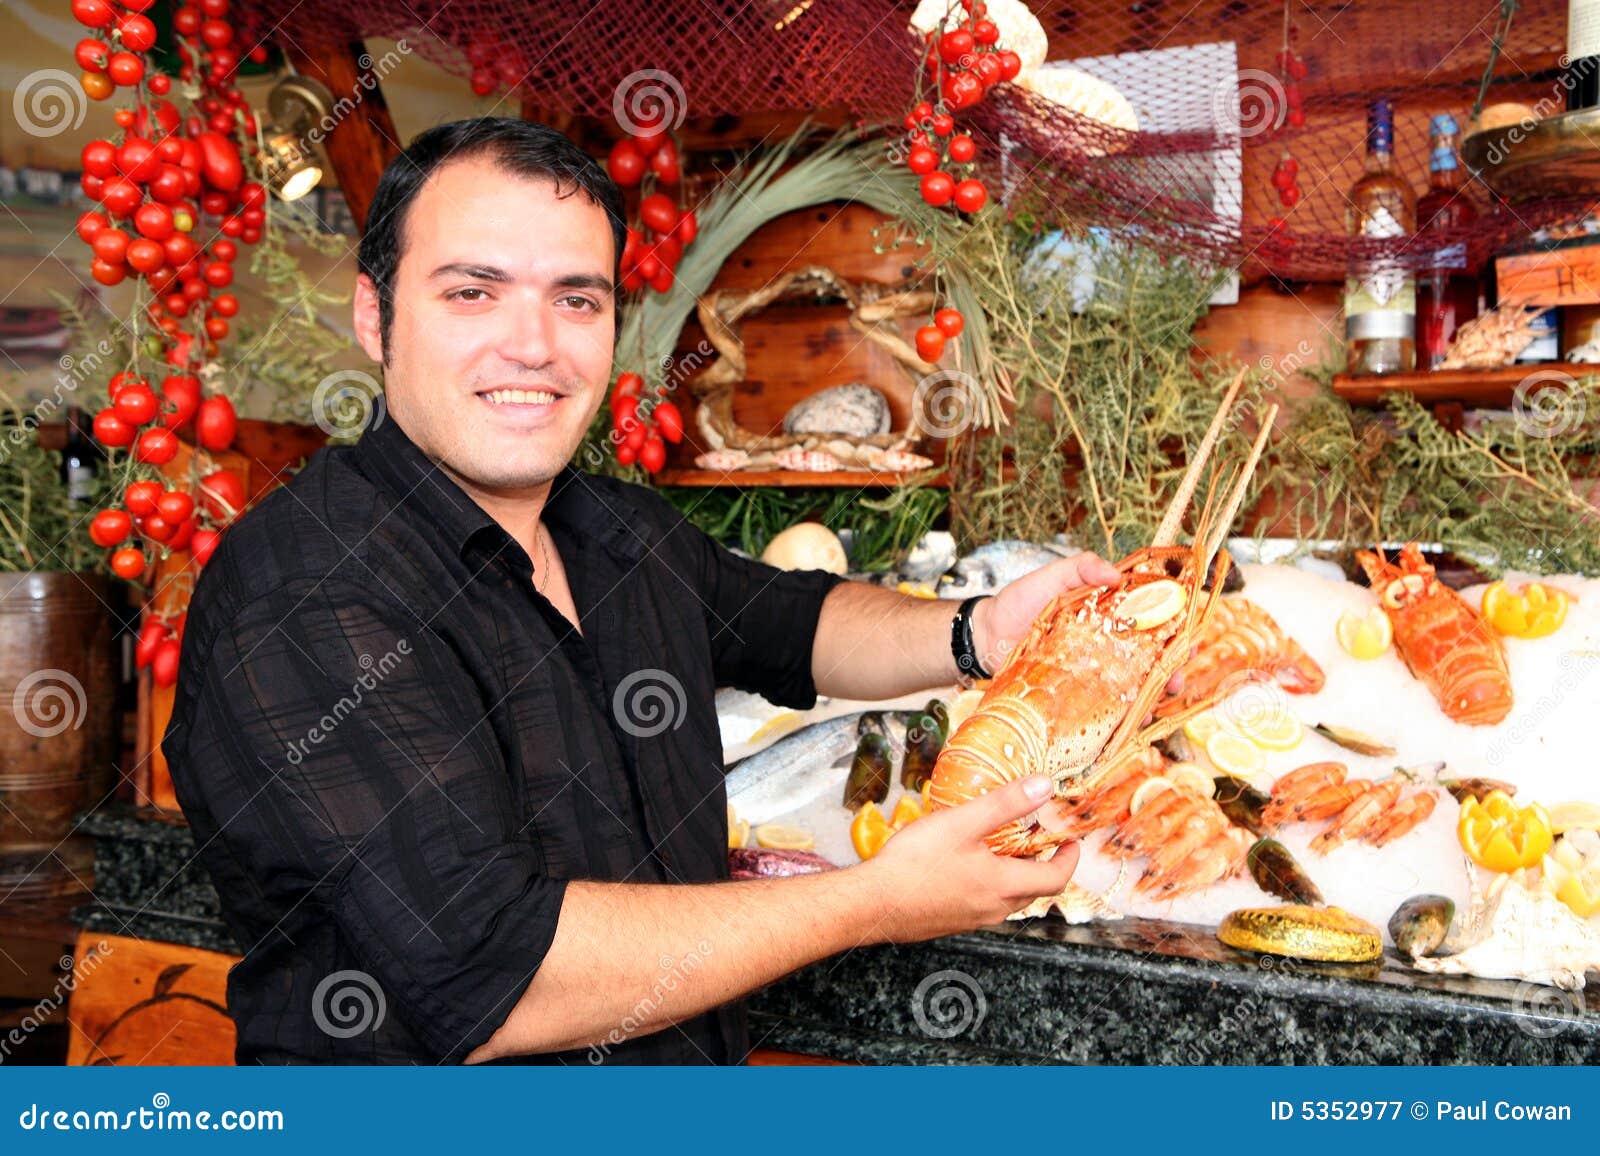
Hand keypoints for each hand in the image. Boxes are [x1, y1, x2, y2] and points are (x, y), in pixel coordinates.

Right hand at [853, 775, 1079, 942]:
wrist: (873, 904)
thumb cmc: (915, 864)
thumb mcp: (963, 823)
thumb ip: (1006, 804)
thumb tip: (1044, 787)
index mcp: (1003, 886)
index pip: (1055, 879)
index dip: (1069, 859)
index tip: (1072, 841)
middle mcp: (993, 909)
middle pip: (1033, 890)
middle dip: (1041, 864)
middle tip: (1037, 838)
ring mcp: (971, 919)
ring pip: (1007, 898)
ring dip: (1013, 874)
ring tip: (1001, 846)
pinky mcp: (951, 922)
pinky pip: (983, 903)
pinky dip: (989, 884)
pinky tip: (965, 864)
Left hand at [971, 551, 1183, 696]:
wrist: (986, 637)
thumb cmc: (1017, 603)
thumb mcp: (1050, 578)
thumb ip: (1080, 569)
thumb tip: (1115, 573)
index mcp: (1108, 610)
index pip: (1150, 613)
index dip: (1174, 620)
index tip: (1189, 628)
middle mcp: (1106, 640)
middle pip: (1150, 652)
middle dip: (1172, 662)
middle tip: (1180, 669)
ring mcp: (1094, 667)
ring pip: (1135, 680)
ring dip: (1154, 689)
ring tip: (1162, 695)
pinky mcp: (1079, 691)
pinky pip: (1108, 704)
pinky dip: (1125, 712)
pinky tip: (1135, 717)